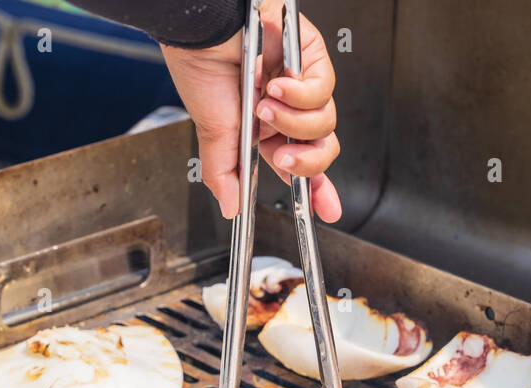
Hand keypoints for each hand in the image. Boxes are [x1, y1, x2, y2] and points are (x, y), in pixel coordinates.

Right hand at [160, 2, 341, 222]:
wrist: (204, 34)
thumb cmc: (203, 71)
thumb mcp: (214, 135)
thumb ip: (225, 174)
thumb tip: (230, 207)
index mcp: (266, 131)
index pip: (298, 163)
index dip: (317, 188)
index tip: (327, 210)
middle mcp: (287, 110)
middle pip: (321, 149)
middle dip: (306, 162)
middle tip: (283, 160)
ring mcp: (301, 85)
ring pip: (324, 123)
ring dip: (292, 122)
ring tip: (263, 106)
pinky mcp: (311, 59)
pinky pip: (322, 90)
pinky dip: (299, 93)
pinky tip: (276, 84)